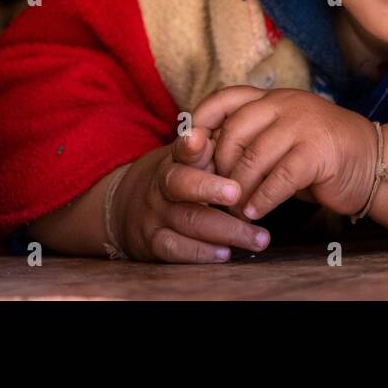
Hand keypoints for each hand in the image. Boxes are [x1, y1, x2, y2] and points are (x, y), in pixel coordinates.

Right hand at [110, 131, 271, 262]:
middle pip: (181, 184)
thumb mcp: (193, 157)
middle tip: (237, 192)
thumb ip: (217, 146)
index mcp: (176, 159)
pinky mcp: (153, 242)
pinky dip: (201, 252)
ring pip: (187, 220)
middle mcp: (163, 185)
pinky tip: (226, 253)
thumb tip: (255, 134)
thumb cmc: (183, 176)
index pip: (182, 149)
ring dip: (226, 230)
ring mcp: (156, 214)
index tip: (199, 139)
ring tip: (258, 237)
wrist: (129, 206)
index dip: (189, 145)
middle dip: (210, 189)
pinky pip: (175, 248)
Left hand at [192, 86, 379, 221]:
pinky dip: (263, 199)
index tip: (190, 149)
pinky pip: (279, 179)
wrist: (372, 161)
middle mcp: (287, 104)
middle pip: (234, 132)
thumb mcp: (282, 137)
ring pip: (254, 158)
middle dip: (220, 167)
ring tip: (234, 209)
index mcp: (274, 98)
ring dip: (239, 189)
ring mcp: (304, 125)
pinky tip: (256, 213)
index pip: (226, 98)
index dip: (202, 120)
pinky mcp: (318, 151)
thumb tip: (203, 159)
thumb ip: (251, 139)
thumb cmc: (319, 155)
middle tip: (216, 191)